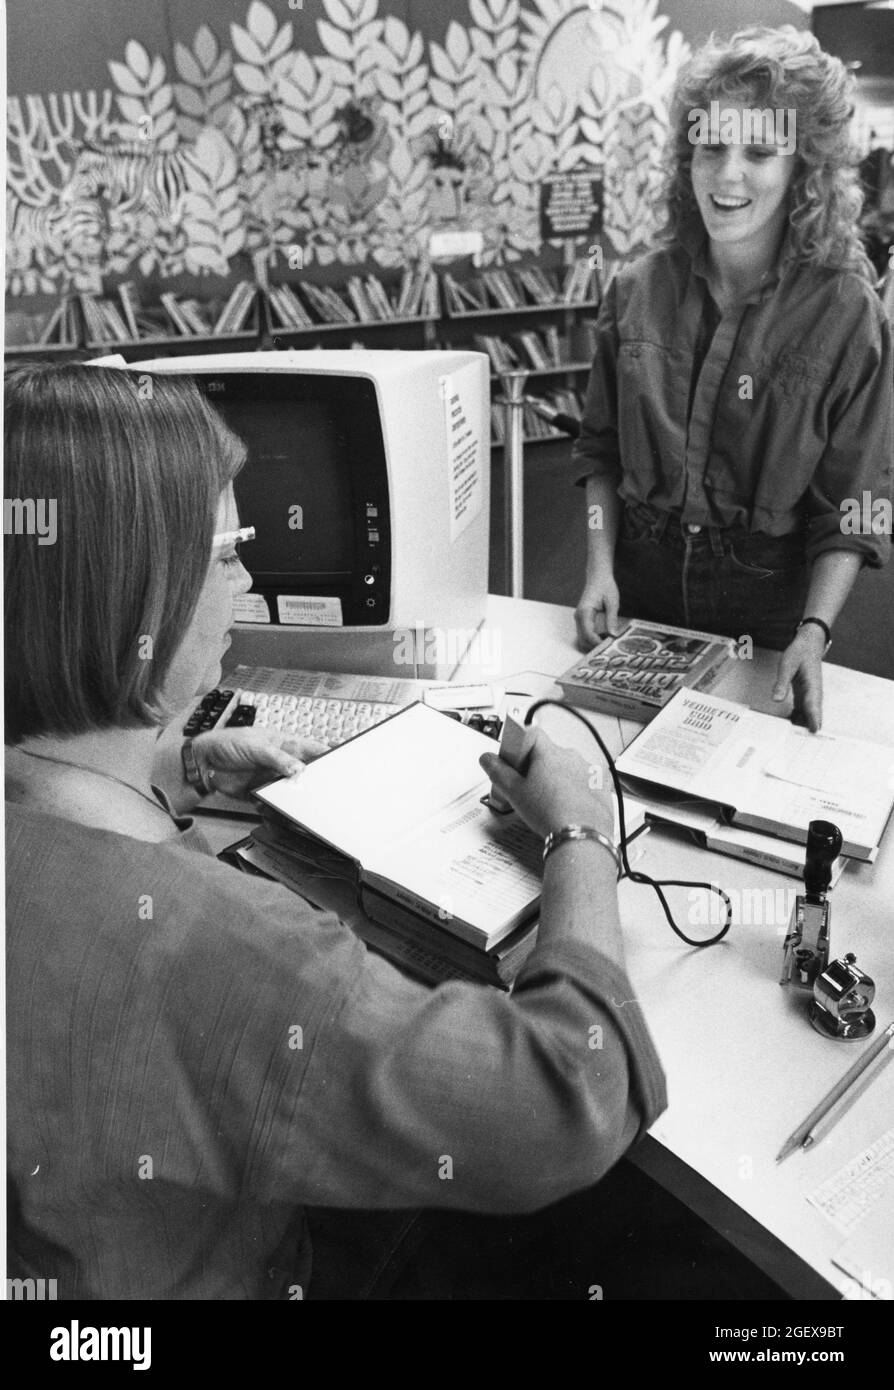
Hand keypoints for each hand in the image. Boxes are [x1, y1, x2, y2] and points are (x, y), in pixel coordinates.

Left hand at [191, 727, 328, 798]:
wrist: (203, 764)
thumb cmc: (227, 744)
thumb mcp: (254, 746)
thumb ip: (277, 757)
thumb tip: (298, 768)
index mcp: (284, 744)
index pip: (311, 749)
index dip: (326, 755)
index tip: (339, 764)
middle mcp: (281, 763)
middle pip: (305, 773)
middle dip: (313, 781)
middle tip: (321, 790)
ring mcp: (272, 779)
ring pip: (292, 791)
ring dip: (294, 798)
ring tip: (299, 804)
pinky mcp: (262, 794)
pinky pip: (275, 804)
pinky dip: (276, 808)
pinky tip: (272, 808)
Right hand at [480, 726, 614, 839]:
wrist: (581, 837)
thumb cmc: (550, 814)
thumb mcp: (514, 793)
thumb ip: (498, 772)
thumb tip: (488, 759)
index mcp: (550, 753)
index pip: (531, 733)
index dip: (520, 744)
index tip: (514, 759)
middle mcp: (572, 757)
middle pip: (549, 754)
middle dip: (537, 767)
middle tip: (527, 788)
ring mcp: (589, 771)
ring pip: (567, 769)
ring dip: (557, 779)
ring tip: (547, 803)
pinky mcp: (600, 787)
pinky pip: (583, 783)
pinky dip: (574, 791)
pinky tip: (565, 807)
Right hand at [575, 574, 619, 648]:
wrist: (598, 577)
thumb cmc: (605, 586)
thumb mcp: (612, 601)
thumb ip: (612, 618)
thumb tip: (613, 635)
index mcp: (584, 612)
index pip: (588, 633)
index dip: (597, 643)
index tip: (609, 648)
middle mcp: (579, 617)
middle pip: (583, 640)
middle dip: (595, 647)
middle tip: (610, 651)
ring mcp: (579, 620)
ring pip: (583, 639)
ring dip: (593, 645)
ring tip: (608, 647)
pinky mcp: (583, 621)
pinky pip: (586, 635)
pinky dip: (593, 640)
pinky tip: (605, 640)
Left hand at [772, 628, 824, 731]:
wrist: (808, 645)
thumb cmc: (799, 653)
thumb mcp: (787, 665)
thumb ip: (781, 682)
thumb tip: (776, 699)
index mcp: (812, 685)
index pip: (813, 704)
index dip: (813, 718)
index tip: (814, 731)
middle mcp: (814, 692)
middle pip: (813, 713)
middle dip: (810, 727)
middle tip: (803, 744)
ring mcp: (810, 695)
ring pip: (808, 714)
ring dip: (803, 726)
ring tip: (794, 741)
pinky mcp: (804, 696)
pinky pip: (803, 710)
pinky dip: (798, 719)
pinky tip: (790, 727)